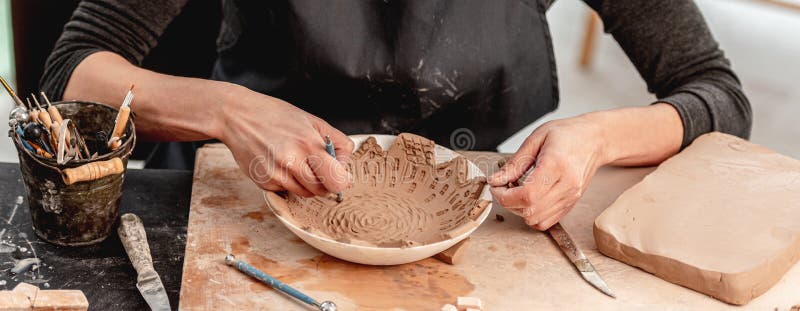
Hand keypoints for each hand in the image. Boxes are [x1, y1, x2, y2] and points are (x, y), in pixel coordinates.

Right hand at [218, 86, 353, 196]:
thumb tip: (345, 164)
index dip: (341, 179)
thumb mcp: (312, 120)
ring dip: (307, 183)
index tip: (338, 173)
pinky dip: (288, 182)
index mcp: (309, 144)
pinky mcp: (264, 183)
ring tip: (298, 162)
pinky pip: (287, 191)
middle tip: (318, 167)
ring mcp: (277, 175)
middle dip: (325, 182)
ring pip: (306, 193)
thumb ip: (336, 141)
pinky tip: (280, 164)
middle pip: (323, 190)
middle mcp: (292, 162)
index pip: (337, 180)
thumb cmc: (274, 115)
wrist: (237, 117)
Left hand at [488, 115, 609, 229]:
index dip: (505, 196)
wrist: (595, 140)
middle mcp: (566, 185)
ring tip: (516, 192)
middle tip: (503, 187)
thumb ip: (515, 163)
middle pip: (530, 210)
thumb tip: (496, 180)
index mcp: (556, 165)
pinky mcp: (570, 204)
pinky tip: (528, 199)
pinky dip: (532, 215)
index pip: (527, 194)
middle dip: (508, 203)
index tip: (496, 187)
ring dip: (519, 210)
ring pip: (536, 220)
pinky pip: (546, 222)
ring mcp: (570, 197)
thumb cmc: (568, 135)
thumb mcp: (536, 139)